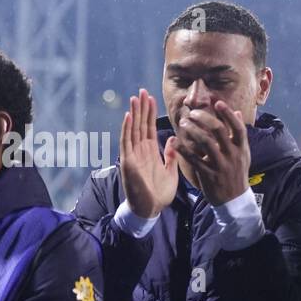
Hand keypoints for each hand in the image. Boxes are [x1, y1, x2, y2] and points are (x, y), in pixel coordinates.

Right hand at [119, 89, 178, 217]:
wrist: (150, 210)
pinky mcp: (128, 162)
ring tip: (135, 98)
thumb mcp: (170, 172)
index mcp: (151, 153)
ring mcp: (133, 156)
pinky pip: (127, 143)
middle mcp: (140, 151)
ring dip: (134, 114)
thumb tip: (173, 140)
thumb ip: (171, 156)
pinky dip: (127, 129)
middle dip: (142, 108)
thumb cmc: (159, 194)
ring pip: (133, 130)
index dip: (150, 114)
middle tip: (142, 90)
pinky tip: (129, 116)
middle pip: (140, 125)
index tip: (151, 98)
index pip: (150, 128)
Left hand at [172, 100, 250, 205]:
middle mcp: (232, 155)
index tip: (217, 103)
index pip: (238, 127)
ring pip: (206, 143)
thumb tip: (237, 112)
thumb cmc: (236, 173)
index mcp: (242, 148)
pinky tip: (175, 142)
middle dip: (204, 118)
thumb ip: (238, 134)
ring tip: (183, 124)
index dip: (228, 114)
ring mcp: (221, 165)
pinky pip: (194, 160)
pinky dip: (183, 149)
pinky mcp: (209, 175)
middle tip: (192, 113)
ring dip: (193, 130)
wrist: (234, 199)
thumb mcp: (243, 153)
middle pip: (219, 131)